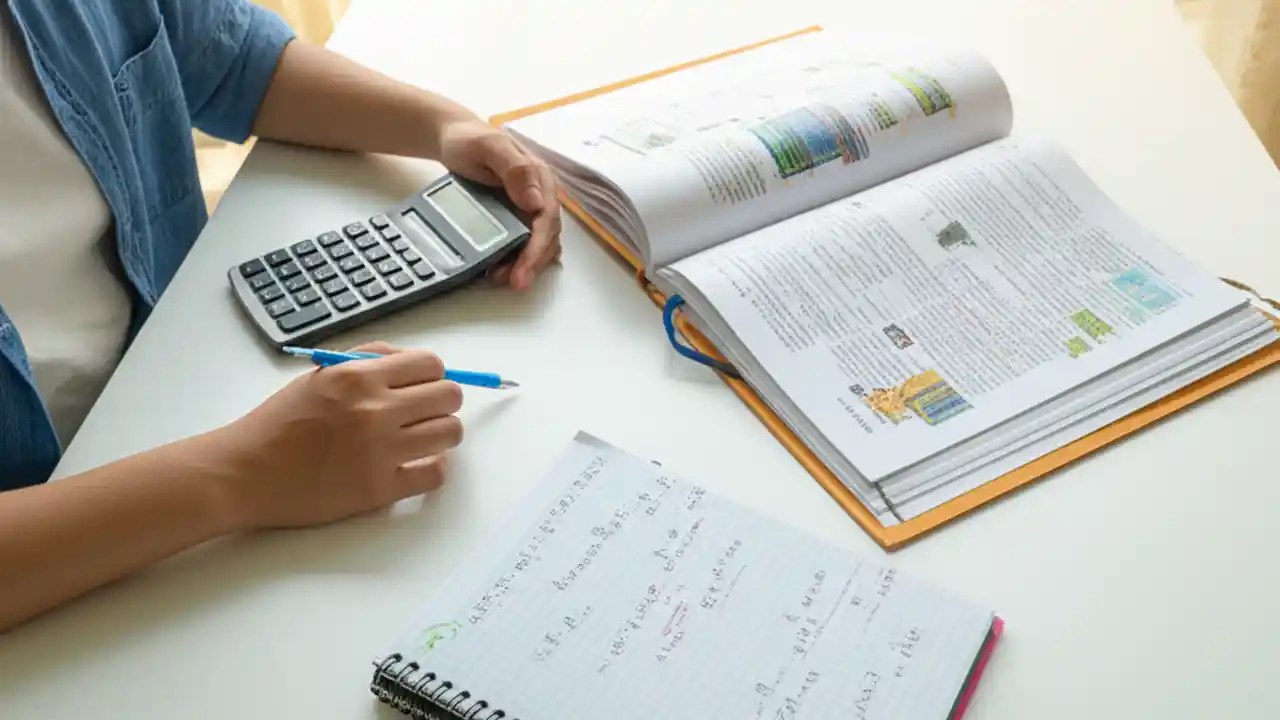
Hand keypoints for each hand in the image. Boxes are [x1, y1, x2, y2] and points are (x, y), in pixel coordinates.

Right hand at [212, 343, 462, 529]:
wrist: (243, 473)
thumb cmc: (278, 423)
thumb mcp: (319, 376)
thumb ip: (367, 361)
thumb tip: (411, 360)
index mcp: (358, 376)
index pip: (431, 364)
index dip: (433, 375)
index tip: (423, 386)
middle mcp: (374, 410)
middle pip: (449, 397)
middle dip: (442, 403)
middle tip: (424, 414)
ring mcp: (379, 451)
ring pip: (450, 433)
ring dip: (440, 435)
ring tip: (420, 440)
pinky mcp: (379, 489)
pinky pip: (435, 475)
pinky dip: (431, 470)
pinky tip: (412, 466)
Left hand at [436, 117, 562, 290]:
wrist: (454, 139)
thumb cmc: (470, 140)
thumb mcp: (488, 147)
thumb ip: (514, 169)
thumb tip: (535, 201)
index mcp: (540, 177)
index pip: (547, 218)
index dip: (537, 247)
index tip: (523, 269)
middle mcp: (541, 195)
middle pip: (547, 236)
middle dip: (532, 263)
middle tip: (514, 284)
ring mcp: (530, 207)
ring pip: (539, 243)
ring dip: (526, 265)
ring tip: (501, 279)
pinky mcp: (518, 217)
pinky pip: (526, 242)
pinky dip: (519, 259)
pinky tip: (503, 269)